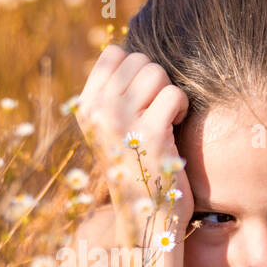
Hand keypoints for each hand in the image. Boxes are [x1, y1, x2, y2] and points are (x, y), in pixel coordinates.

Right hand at [74, 45, 193, 227]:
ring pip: (157, 73)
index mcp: (85, 108)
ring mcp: (122, 123)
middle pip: (139, 60)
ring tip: (163, 121)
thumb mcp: (112, 127)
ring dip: (168, 95)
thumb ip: (115, 91)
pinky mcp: (151, 136)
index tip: (139, 100)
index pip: (113, 54)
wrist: (145, 217)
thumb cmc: (136, 167)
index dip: (136, 70)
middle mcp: (98, 113)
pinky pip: (174, 95)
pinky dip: (181, 110)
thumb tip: (130, 49)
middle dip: (155, 82)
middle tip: (154, 113)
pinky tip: (173, 132)